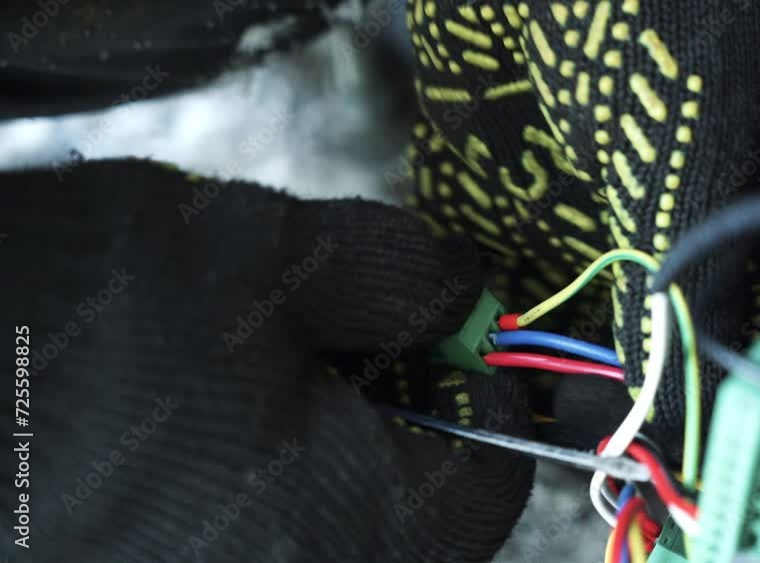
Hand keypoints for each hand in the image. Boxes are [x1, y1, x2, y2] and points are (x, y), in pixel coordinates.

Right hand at [0, 158, 533, 561]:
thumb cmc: (92, 315)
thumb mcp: (274, 258)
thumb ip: (402, 275)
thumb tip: (465, 287)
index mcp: (357, 534)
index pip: (487, 481)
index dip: (484, 385)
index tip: (449, 321)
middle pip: (408, 505)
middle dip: (397, 404)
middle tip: (344, 324)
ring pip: (328, 511)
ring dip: (321, 429)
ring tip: (252, 352)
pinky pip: (255, 521)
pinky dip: (257, 458)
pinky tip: (200, 398)